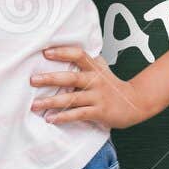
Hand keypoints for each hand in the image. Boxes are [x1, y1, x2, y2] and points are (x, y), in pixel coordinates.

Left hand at [31, 45, 161, 129]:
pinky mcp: (99, 112)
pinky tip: (51, 119)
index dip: (62, 52)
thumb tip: (65, 49)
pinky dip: (64, 117)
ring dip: (52, 102)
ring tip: (35, 104)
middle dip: (50, 79)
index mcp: (95, 68)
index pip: (78, 55)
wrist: (136, 103)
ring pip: (72, 98)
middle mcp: (95, 81)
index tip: (45, 52)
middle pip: (71, 78)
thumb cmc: (113, 86)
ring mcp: (97, 97)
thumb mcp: (102, 70)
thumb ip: (87, 62)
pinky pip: (79, 114)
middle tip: (32, 80)